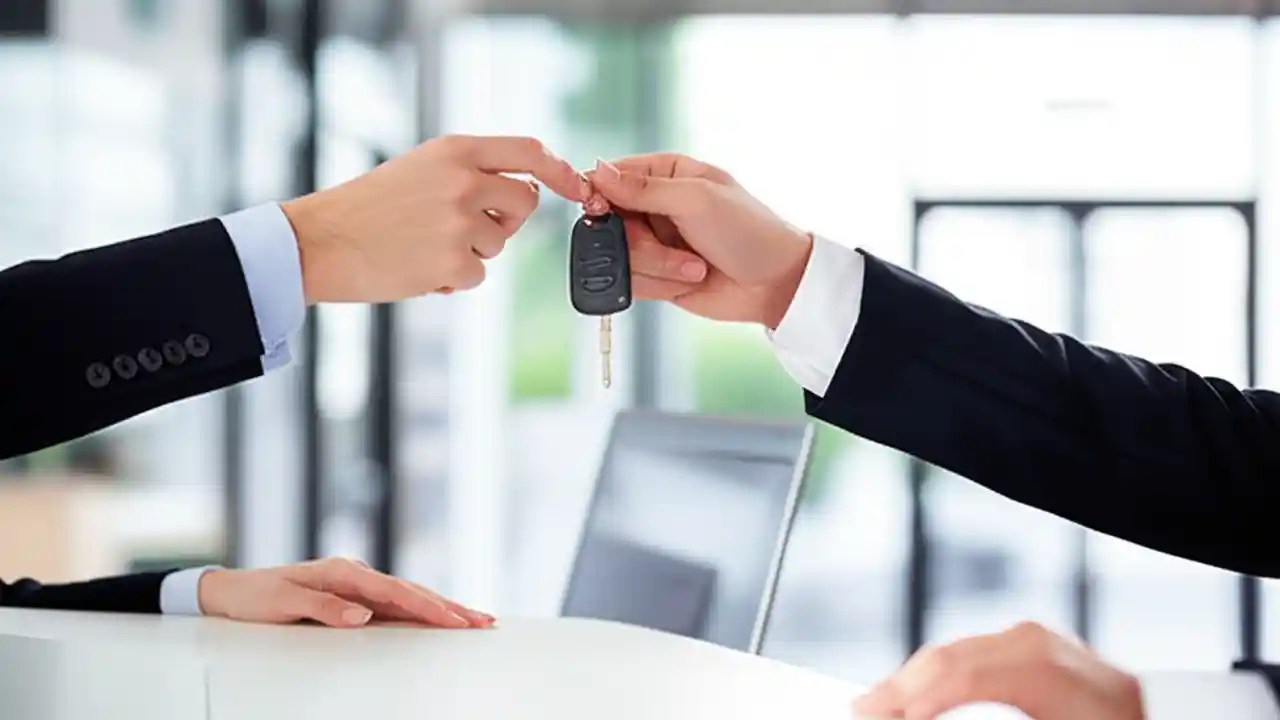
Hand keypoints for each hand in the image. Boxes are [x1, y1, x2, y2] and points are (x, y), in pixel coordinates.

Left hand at [197, 557, 494, 629]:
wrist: (233, 590)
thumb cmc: (258, 596)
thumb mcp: (286, 603)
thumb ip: (327, 608)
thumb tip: (364, 617)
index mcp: (345, 572)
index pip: (397, 592)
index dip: (429, 607)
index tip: (455, 620)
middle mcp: (357, 575)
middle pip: (413, 591)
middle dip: (450, 607)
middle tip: (483, 620)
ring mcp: (358, 585)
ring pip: (410, 596)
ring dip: (442, 608)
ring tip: (473, 618)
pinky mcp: (355, 597)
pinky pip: (396, 604)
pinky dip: (422, 610)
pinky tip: (438, 617)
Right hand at [283, 135, 586, 303]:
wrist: (321, 242)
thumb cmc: (369, 208)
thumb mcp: (421, 168)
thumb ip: (470, 170)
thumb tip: (525, 188)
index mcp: (456, 150)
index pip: (529, 150)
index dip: (560, 170)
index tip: (577, 187)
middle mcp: (464, 181)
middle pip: (525, 203)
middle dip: (505, 221)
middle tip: (465, 228)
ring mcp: (460, 222)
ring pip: (498, 244)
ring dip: (471, 251)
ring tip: (423, 245)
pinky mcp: (453, 262)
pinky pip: (477, 276)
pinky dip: (452, 279)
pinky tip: (417, 268)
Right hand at [587, 154, 812, 328]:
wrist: (774, 285)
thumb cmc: (748, 232)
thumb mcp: (696, 200)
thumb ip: (644, 188)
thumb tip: (597, 171)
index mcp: (666, 174)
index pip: (611, 176)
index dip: (598, 194)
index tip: (600, 209)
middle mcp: (656, 206)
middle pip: (608, 222)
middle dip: (639, 242)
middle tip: (671, 247)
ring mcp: (655, 242)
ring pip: (618, 257)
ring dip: (657, 267)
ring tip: (693, 266)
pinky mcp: (656, 275)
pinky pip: (631, 282)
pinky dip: (659, 285)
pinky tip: (689, 279)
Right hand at [852, 622, 1143, 719]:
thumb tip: (923, 715)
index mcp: (1044, 669)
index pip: (956, 675)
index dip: (912, 699)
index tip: (879, 718)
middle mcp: (1036, 642)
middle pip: (945, 658)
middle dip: (897, 687)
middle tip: (859, 711)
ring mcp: (1035, 638)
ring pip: (952, 651)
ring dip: (910, 677)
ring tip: (875, 702)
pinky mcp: (1033, 643)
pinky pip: (970, 651)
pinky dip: (936, 671)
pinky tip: (915, 689)